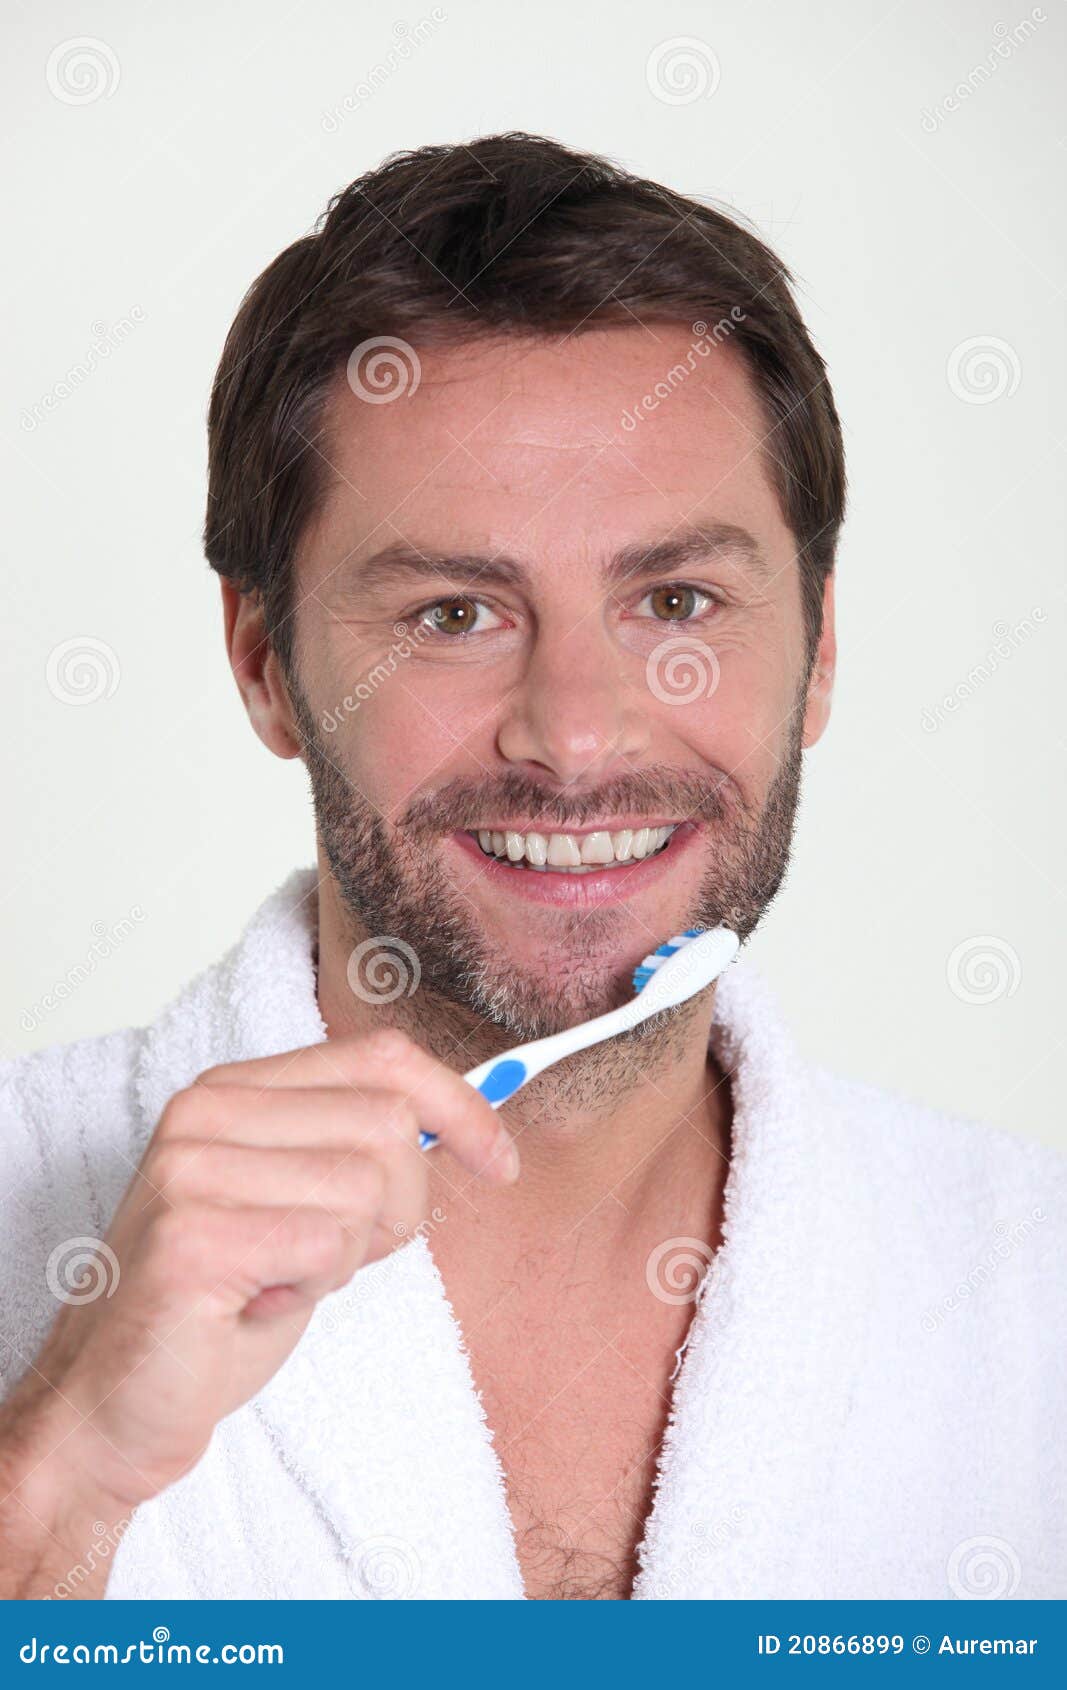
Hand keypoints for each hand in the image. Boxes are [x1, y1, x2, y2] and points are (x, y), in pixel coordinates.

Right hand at [0, 1026, 515, 1590]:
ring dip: (350, 1256)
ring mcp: (192, 1171)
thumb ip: (360, 1150)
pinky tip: (260, 1305)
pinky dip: (316, 1289)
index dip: (458, 1104)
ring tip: (283, 1279)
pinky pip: (331, 1245)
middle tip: (335, 1256)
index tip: (498, 1160)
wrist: (115, 1403)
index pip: (380, 1057)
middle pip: (388, 1124)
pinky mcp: (194, 1238)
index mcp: (233, 1090)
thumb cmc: (219, 1306)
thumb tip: (466, 1122)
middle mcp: (205, 1112)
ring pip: (366, 1188)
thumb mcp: (302, 1204)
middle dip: (398, 1207)